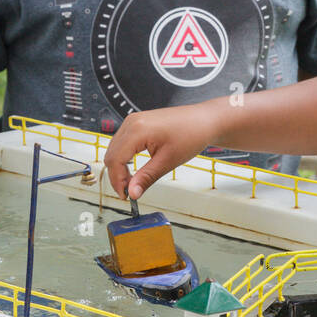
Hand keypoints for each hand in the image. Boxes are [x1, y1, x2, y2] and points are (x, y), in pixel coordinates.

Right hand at [102, 105, 216, 199]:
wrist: (205, 121)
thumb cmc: (192, 134)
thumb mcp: (168, 161)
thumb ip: (146, 178)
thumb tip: (132, 193)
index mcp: (137, 129)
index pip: (115, 160)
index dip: (117, 181)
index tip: (125, 195)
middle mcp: (132, 122)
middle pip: (111, 154)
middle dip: (117, 176)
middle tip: (128, 192)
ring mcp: (134, 120)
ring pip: (115, 149)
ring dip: (119, 167)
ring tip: (132, 182)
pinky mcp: (138, 122)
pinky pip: (123, 142)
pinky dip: (124, 157)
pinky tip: (133, 169)